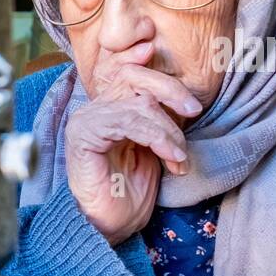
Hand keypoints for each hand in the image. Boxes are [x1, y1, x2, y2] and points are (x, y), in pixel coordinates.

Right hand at [64, 43, 200, 245]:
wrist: (110, 227)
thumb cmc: (131, 191)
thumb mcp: (155, 146)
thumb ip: (161, 118)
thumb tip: (184, 97)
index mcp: (108, 108)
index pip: (124, 70)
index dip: (139, 57)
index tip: (156, 48)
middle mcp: (93, 110)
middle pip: (132, 77)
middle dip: (169, 89)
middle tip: (193, 111)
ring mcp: (85, 121)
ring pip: (137, 103)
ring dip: (168, 129)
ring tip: (179, 156)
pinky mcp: (83, 137)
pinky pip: (126, 121)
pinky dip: (156, 136)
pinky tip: (169, 156)